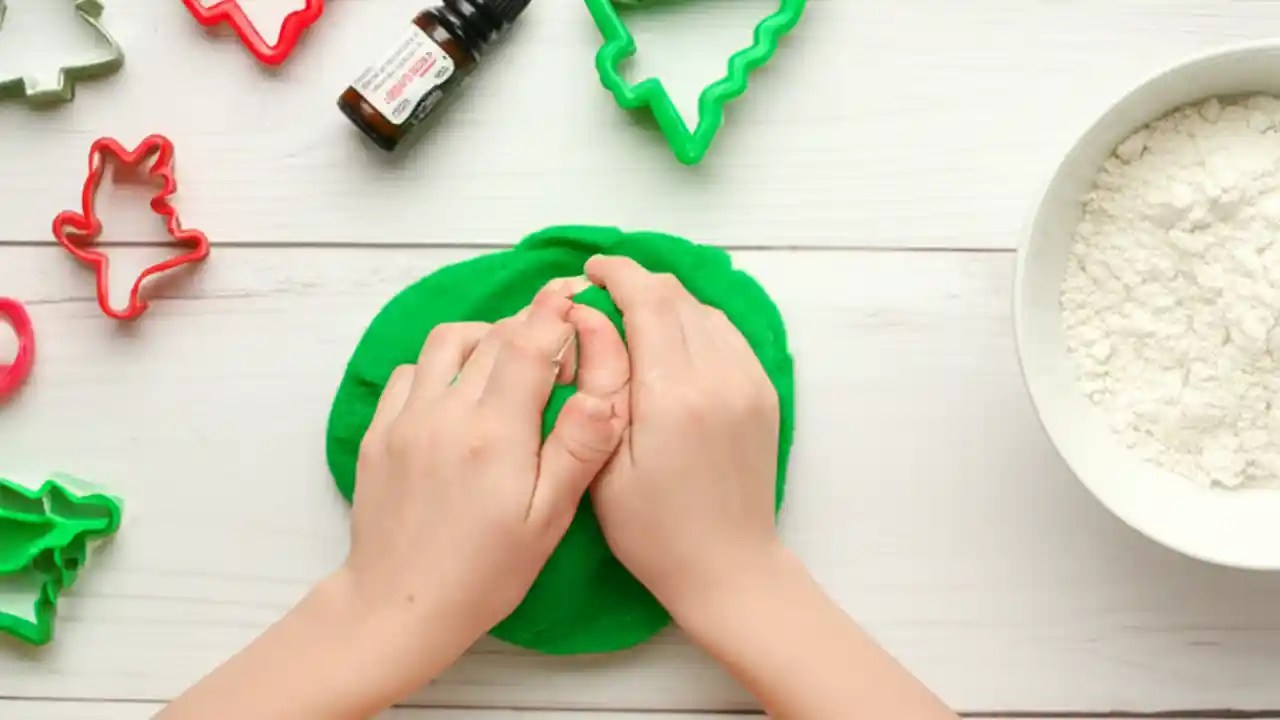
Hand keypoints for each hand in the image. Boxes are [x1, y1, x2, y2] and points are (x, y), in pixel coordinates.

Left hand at [341, 279, 629, 680]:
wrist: (399, 605)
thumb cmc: (484, 573)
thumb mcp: (546, 522)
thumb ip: (576, 452)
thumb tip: (603, 393)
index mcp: (496, 433)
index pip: (528, 344)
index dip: (553, 310)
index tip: (573, 291)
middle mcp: (447, 413)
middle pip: (493, 336)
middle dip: (529, 325)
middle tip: (555, 342)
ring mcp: (407, 419)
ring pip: (447, 342)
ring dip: (484, 336)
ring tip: (507, 362)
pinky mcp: (379, 431)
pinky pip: (411, 371)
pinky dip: (441, 364)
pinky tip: (459, 392)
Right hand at [585, 256, 781, 617]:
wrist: (728, 568)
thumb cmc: (652, 530)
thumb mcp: (604, 463)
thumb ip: (599, 381)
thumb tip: (587, 315)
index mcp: (674, 396)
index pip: (648, 301)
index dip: (616, 274)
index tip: (588, 271)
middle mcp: (720, 377)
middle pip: (677, 297)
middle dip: (637, 284)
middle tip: (601, 297)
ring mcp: (750, 383)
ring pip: (705, 310)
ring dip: (667, 303)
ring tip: (632, 320)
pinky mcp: (764, 394)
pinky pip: (728, 335)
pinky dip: (695, 325)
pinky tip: (671, 345)